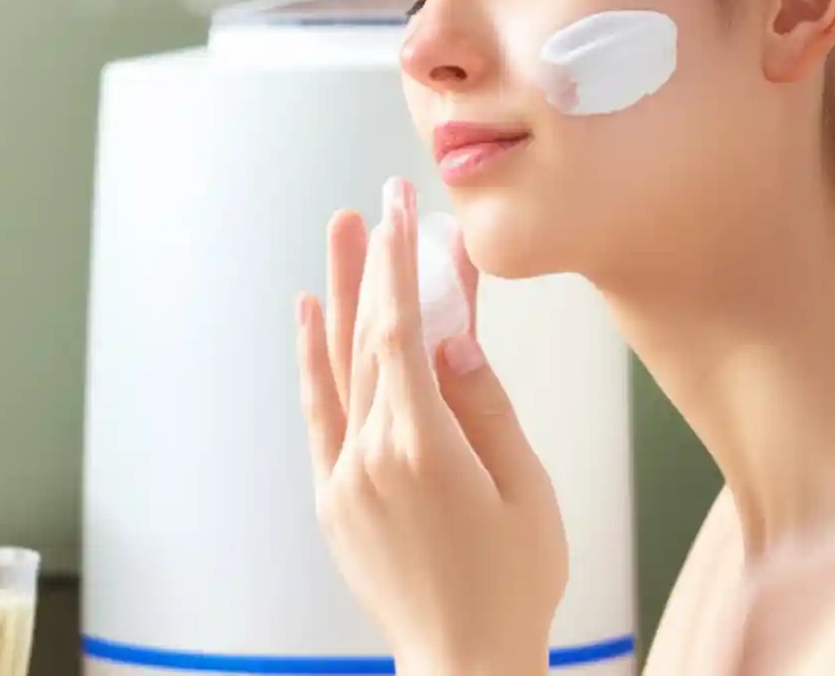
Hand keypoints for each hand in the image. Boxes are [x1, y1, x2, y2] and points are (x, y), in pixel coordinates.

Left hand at [294, 178, 568, 675]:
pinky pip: (317, 413)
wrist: (462, 660)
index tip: (404, 211)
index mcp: (426, 449)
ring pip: (338, 367)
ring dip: (339, 297)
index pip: (402, 332)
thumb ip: (487, 408)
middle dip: (374, 265)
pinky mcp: (332, 496)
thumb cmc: (513, 583)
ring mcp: (343, 477)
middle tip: (375, 204)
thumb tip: (453, 338)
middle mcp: (371, 455)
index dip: (401, 265)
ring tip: (342, 235)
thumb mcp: (526, 491)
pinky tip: (308, 316)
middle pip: (368, 339)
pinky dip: (310, 362)